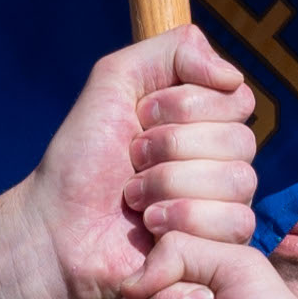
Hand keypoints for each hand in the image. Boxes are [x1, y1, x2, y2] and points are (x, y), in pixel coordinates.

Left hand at [0, 34, 263, 298]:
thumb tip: (233, 75)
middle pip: (240, 141)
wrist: (57, 230)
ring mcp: (221, 205)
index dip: (186, 107)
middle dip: (172, 148)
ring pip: (238, 180)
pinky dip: (184, 221)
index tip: (140, 117)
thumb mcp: (114, 80)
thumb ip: (173, 50)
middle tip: (131, 163)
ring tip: (134, 199)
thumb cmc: (80, 160)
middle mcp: (219, 161)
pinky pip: (235, 222)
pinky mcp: (219, 248)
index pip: (237, 99)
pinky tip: (151, 229)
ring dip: (171, 185)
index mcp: (203, 121)